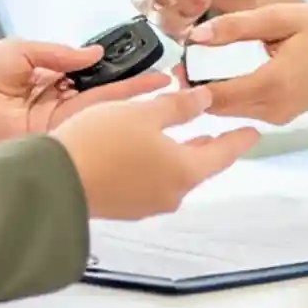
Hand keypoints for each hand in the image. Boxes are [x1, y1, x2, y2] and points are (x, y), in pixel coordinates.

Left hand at [0, 38, 170, 151]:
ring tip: (164, 91)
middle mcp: (55, 100)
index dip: (118, 67)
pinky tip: (133, 108)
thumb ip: (61, 53)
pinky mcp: (50, 134)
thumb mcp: (22, 50)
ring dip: (131, 100)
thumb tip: (94, 53)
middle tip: (167, 79)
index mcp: (48, 77)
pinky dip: (108, 114)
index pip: (91, 73)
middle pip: (102, 92)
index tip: (144, 60)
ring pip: (101, 108)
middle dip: (135, 85)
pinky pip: (84, 121)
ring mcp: (54, 120)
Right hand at [51, 87, 260, 219]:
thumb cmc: (101, 143)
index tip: (254, 132)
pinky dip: (156, 163)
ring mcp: (147, 204)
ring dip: (179, 153)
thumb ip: (178, 106)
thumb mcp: (143, 113)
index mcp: (184, 171)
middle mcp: (172, 193)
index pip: (223, 154)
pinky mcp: (124, 206)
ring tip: (182, 136)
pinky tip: (146, 150)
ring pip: (173, 174)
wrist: (54, 183)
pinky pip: (150, 182)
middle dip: (208, 146)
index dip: (238, 139)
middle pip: (198, 166)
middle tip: (220, 131)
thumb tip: (206, 100)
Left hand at [186, 4, 307, 123]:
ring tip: (192, 70)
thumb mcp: (280, 17)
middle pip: (218, 108)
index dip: (189, 86)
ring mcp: (278, 116)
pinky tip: (218, 79)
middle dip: (195, 91)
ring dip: (209, 96)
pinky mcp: (281, 117)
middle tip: (177, 66)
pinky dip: (228, 98)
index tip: (174, 68)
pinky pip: (244, 111)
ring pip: (230, 113)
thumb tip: (196, 35)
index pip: (216, 96)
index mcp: (272, 83)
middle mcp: (273, 108)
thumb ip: (236, 26)